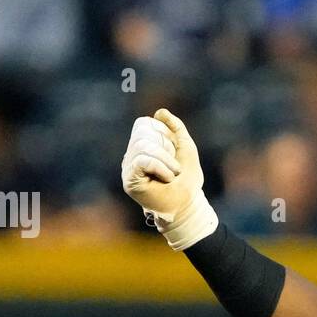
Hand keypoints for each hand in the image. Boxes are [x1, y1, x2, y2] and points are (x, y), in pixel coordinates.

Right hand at [120, 108, 216, 249]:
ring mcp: (128, 168)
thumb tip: (159, 112)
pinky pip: (142, 160)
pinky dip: (160, 167)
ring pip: (142, 146)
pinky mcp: (129, 180)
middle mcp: (131, 155)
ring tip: (173, 174)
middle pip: (142, 133)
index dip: (162, 134)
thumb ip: (175, 127)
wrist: (188, 204)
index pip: (143, 124)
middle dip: (165, 148)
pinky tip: (167, 178)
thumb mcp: (186, 147)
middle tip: (174, 168)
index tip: (173, 153)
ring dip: (166, 160)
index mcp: (142, 145)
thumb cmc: (187, 179)